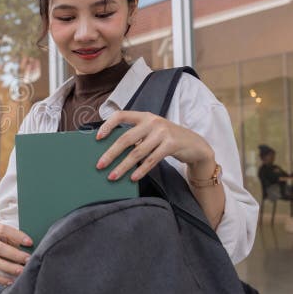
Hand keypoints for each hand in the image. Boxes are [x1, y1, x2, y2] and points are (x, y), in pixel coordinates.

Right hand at [0, 221, 31, 285]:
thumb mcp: (0, 228)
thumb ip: (12, 235)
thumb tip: (29, 245)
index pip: (3, 230)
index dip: (17, 236)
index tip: (30, 242)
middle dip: (15, 255)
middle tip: (28, 259)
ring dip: (10, 268)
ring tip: (22, 271)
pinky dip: (1, 279)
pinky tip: (11, 281)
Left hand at [96, 111, 214, 181]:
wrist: (195, 144)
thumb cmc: (167, 139)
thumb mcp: (151, 132)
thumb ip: (136, 137)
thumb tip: (111, 153)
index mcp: (144, 116)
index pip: (121, 115)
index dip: (107, 125)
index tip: (97, 138)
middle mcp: (152, 121)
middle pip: (126, 138)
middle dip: (111, 153)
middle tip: (99, 165)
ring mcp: (162, 132)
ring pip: (137, 152)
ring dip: (123, 166)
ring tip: (112, 176)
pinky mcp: (171, 144)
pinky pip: (151, 160)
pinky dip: (141, 170)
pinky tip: (132, 178)